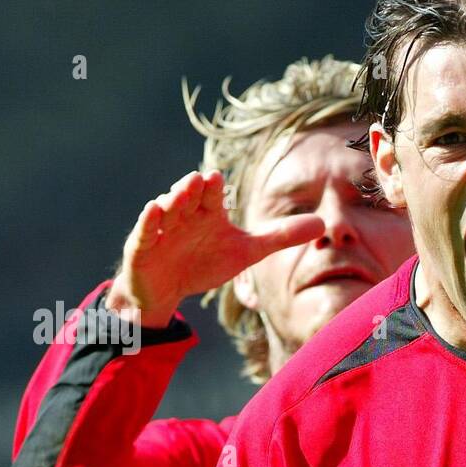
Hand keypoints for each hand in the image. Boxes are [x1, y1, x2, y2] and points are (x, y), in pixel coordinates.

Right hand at [106, 170, 325, 328]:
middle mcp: (184, 214)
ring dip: (171, 201)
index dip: (212, 188)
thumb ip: (280, 237)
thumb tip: (323, 224)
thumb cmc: (205, 262)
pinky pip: (144, 232)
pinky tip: (153, 210)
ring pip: (166, 210)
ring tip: (177, 193)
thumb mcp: (247, 251)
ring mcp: (161, 229)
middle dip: (192, 189)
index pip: (211, 196)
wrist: (169, 289)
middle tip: (200, 179)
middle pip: (188, 197)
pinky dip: (148, 223)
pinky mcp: (142, 247)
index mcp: (208, 213)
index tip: (216, 178)